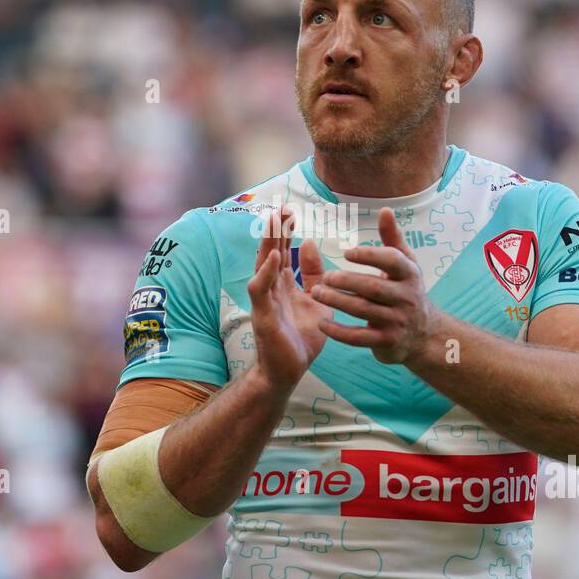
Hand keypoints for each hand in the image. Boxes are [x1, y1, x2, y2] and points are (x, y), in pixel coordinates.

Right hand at [247, 206, 331, 393]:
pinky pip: (262, 290)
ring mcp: (264, 301)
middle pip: (270, 253)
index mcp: (283, 286)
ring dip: (267, 244)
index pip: (282, 251)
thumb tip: (310, 244)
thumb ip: (313, 276)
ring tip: (272, 221)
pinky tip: (274, 257)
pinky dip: (267, 272)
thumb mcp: (316, 302)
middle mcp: (271, 289)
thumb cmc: (300, 339)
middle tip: (281, 206)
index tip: (289, 209)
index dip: (284, 231)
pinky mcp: (263, 315)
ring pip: (263, 266)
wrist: (288, 371)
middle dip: (275, 230)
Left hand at [310, 207, 437, 364]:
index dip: (369, 256)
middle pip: (373, 287)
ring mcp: (397, 321)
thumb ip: (392, 238)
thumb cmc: (406, 291)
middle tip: (325, 277)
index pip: (392, 261)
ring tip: (315, 293)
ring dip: (337, 301)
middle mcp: (406, 297)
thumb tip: (385, 209)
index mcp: (409, 274)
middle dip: (346, 281)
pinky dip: (339, 331)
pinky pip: (359, 337)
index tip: (346, 253)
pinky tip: (322, 323)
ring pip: (363, 310)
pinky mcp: (387, 342)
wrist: (423, 334)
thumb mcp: (405, 265)